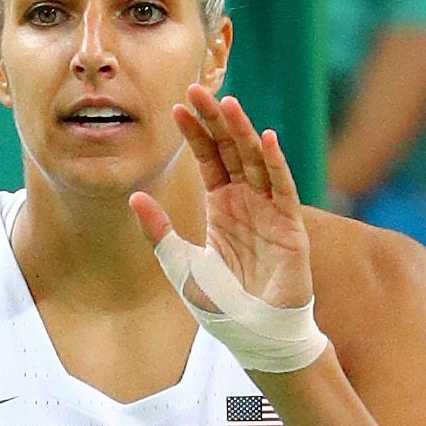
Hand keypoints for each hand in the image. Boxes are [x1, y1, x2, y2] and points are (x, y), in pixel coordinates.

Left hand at [130, 84, 312, 309]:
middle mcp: (247, 201)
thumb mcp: (181, 266)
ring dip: (242, 132)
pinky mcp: (291, 227)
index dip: (194, 133)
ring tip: (227, 104)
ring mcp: (270, 211)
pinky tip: (263, 138)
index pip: (208, 159)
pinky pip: (283, 189)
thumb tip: (134, 196)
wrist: (255, 335)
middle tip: (197, 89)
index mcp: (221, 206)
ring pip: (255, 161)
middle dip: (215, 120)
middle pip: (230, 150)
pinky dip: (274, 163)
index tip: (176, 106)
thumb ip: (159, 233)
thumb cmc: (222, 305)